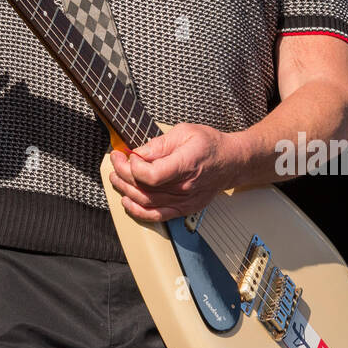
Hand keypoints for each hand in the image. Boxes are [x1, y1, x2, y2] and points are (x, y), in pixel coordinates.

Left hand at [108, 122, 241, 220]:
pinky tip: (127, 201)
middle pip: (145, 188)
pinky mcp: (183, 208)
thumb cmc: (210, 145)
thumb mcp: (185, 132)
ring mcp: (185, 200)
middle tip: (116, 161)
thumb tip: (138, 152)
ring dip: (126, 190)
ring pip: (147, 202)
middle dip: (123, 174)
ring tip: (116, 177)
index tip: (128, 154)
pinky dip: (138, 211)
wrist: (231, 162)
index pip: (152, 175)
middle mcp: (185, 186)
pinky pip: (157, 215)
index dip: (134, 167)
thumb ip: (159, 144)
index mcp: (186, 164)